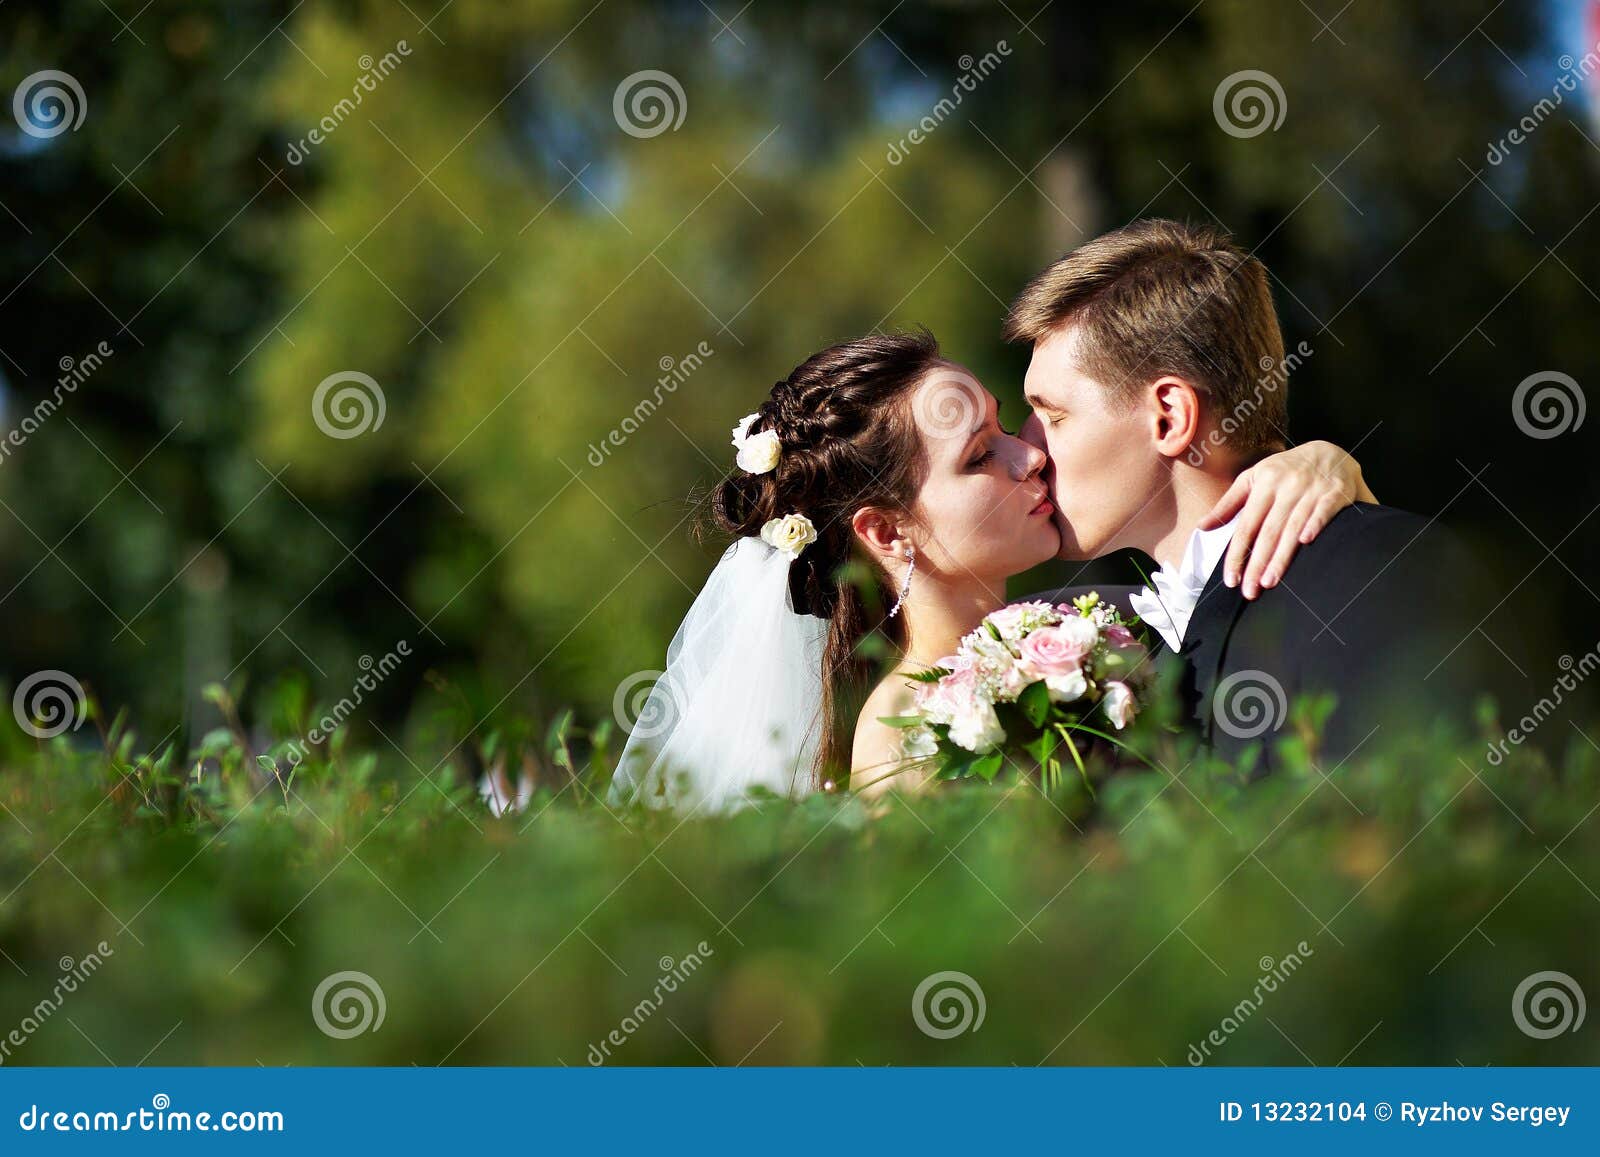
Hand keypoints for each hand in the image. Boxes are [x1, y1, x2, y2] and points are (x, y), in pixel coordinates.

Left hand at [1197, 440, 1375, 598]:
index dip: (1237, 554)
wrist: (1328, 451)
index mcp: (1263, 485)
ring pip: (1292, 527)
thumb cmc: (1284, 470)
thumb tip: (1202, 527)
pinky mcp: (1335, 492)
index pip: (1246, 526)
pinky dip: (1315, 523)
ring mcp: (1311, 489)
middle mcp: (1286, 488)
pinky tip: (1306, 542)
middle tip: (1250, 591)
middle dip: (1257, 563)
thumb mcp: (1252, 478)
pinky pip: (1323, 510)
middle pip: (1268, 532)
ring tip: (1270, 582)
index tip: (1230, 580)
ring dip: (1281, 556)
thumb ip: (1228, 504)